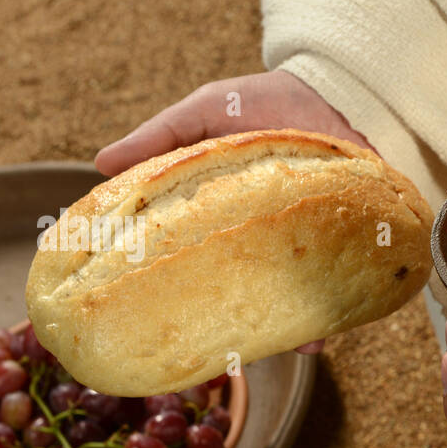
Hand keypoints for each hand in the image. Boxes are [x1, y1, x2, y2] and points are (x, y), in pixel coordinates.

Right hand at [94, 70, 366, 354]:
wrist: (339, 92)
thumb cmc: (267, 103)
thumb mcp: (206, 114)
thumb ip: (160, 139)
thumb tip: (100, 164)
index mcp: (226, 222)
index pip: (198, 267)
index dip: (177, 295)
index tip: (150, 321)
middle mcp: (265, 245)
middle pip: (243, 298)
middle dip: (229, 330)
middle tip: (207, 352)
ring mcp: (305, 251)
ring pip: (288, 308)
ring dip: (278, 336)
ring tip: (261, 356)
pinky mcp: (346, 251)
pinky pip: (336, 294)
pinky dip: (326, 320)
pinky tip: (315, 340)